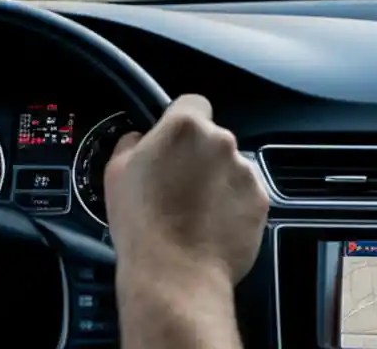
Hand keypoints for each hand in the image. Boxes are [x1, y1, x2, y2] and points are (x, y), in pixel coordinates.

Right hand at [104, 94, 267, 347]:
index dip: (182, 120)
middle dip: (198, 156)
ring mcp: (244, 171)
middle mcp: (221, 142)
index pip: (193, 103)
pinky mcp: (260, 200)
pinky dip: (232, 205)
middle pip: (212, 138)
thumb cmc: (142, 226)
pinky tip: (210, 225)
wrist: (174, 274)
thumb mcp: (116, 173)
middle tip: (177, 185)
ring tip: (193, 212)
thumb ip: (132, 142)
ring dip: (216, 181)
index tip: (175, 140)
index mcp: (185, 128)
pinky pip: (245, 194)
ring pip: (230, 167)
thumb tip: (139, 137)